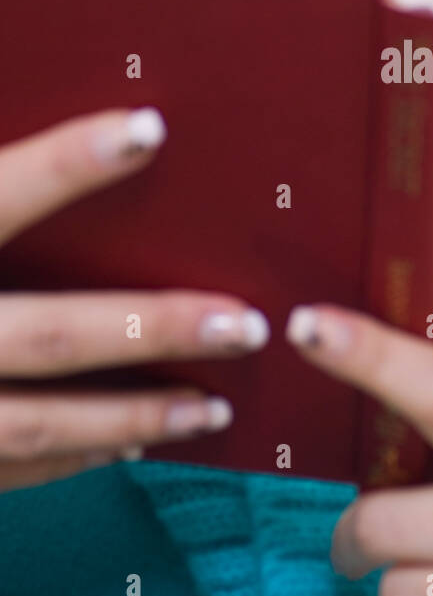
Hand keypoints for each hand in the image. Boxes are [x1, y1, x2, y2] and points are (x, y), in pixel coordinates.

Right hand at [0, 107, 270, 492]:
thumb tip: (114, 137)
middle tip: (246, 323)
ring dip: (135, 415)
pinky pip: (16, 465)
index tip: (153, 130)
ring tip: (216, 409)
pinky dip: (78, 454)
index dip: (67, 164)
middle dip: (152, 329)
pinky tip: (135, 441)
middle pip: (48, 333)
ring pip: (39, 422)